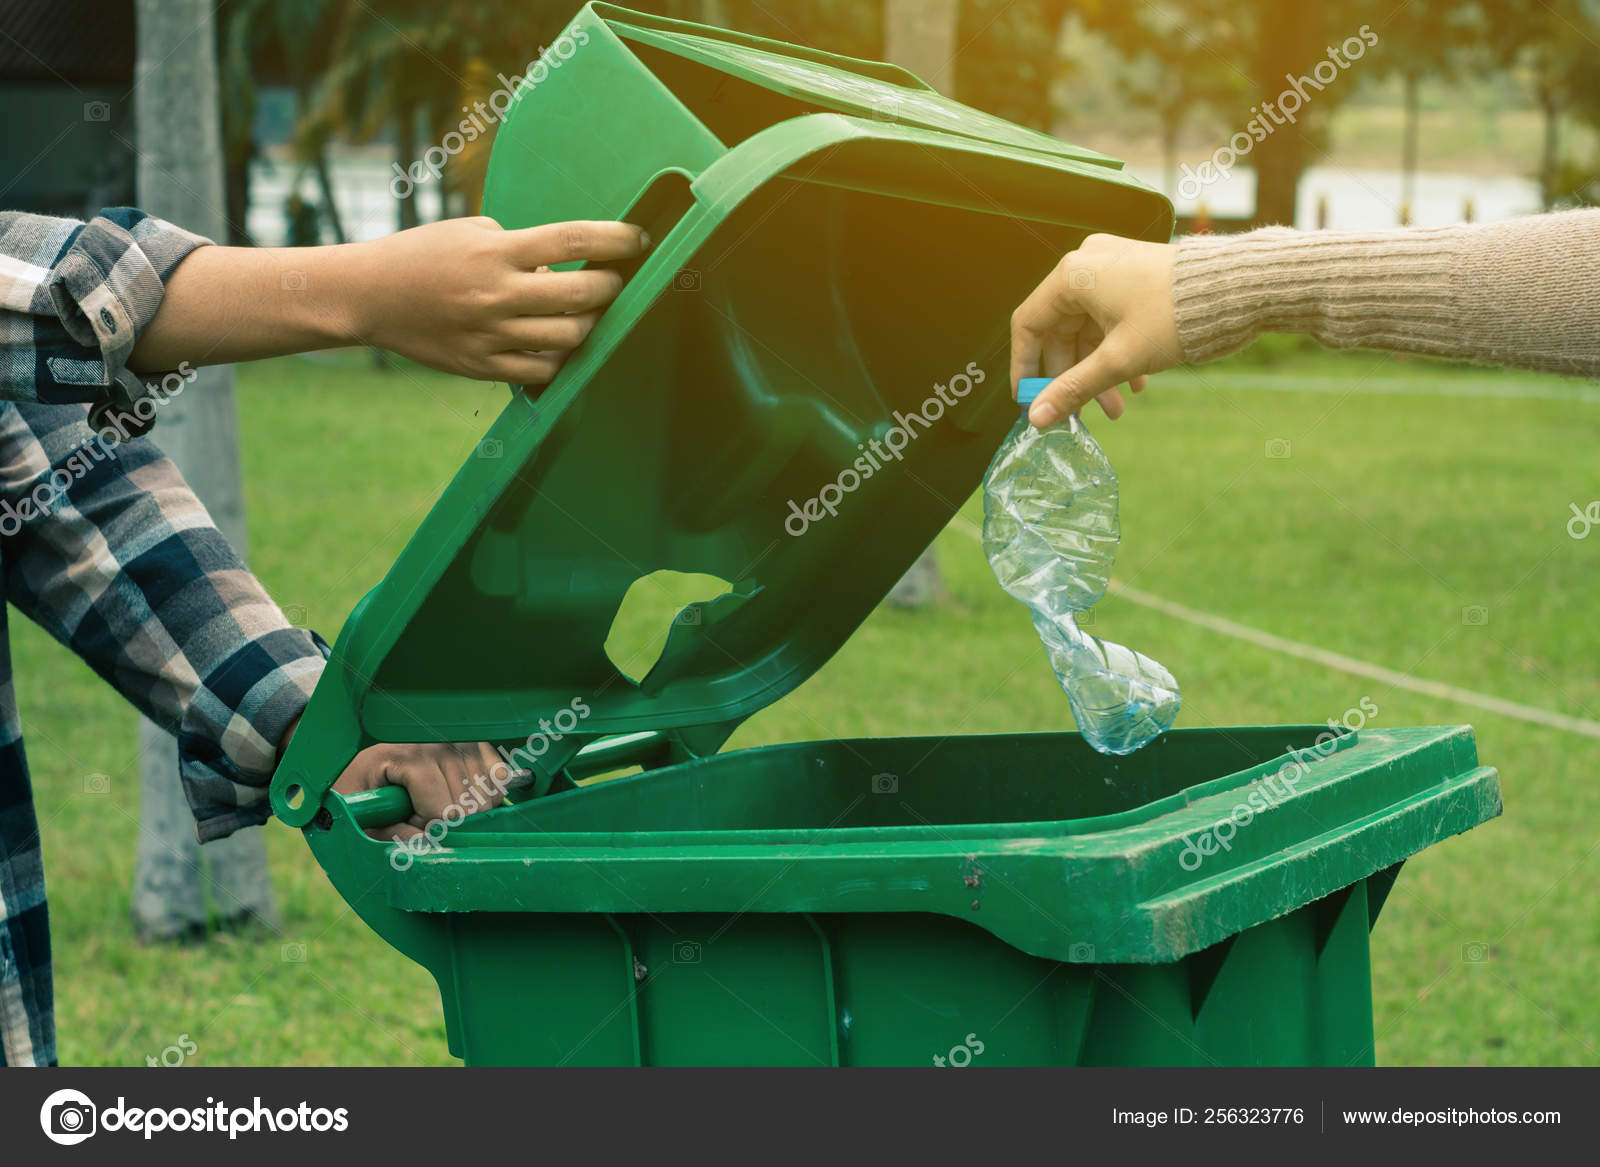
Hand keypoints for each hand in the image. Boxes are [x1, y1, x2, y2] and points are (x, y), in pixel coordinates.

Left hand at [332, 741, 516, 842]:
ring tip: (438, 804)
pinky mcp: (478, 742)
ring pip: (488, 796)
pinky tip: (461, 796)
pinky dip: (485, 796)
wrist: (368, 764)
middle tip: (422, 817)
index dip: (430, 830)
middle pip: (469, 806)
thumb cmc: (361, 791)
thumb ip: (390, 836)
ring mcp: (461, 739)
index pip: (444, 810)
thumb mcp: (361, 817)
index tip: (410, 825)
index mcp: (407, 755)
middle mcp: (439, 741)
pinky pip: (499, 779)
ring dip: (468, 812)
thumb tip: (428, 846)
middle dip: (448, 824)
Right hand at [351, 216, 650, 385]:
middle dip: (611, 288)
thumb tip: (565, 267)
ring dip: (590, 324)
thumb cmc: (423, 255)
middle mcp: (497, 294)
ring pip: (569, 338)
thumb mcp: (472, 231)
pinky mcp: (482, 366)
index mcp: (497, 252)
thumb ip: (522, 246)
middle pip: (581, 296)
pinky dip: (561, 357)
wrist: (369, 296)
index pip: (572, 241)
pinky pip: (542, 371)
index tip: (639, 239)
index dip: (615, 240)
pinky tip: (559, 342)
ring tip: (585, 312)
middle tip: (614, 281)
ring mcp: (491, 334)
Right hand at [1010, 234, 1180, 427]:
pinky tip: (1136, 383)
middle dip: (1073, 376)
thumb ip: (1072, 389)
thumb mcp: (1118, 360)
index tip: (1029, 400)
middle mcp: (1087, 265)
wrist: (1237, 287)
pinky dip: (1117, 352)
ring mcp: (1112, 267)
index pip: (1028, 325)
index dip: (1025, 367)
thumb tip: (1038, 418)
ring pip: (1089, 329)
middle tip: (1083, 413)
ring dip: (1098, 370)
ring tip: (1117, 407)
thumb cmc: (1174, 314)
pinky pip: (1111, 319)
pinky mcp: (1134, 275)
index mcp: (1073, 275)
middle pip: (1061, 331)